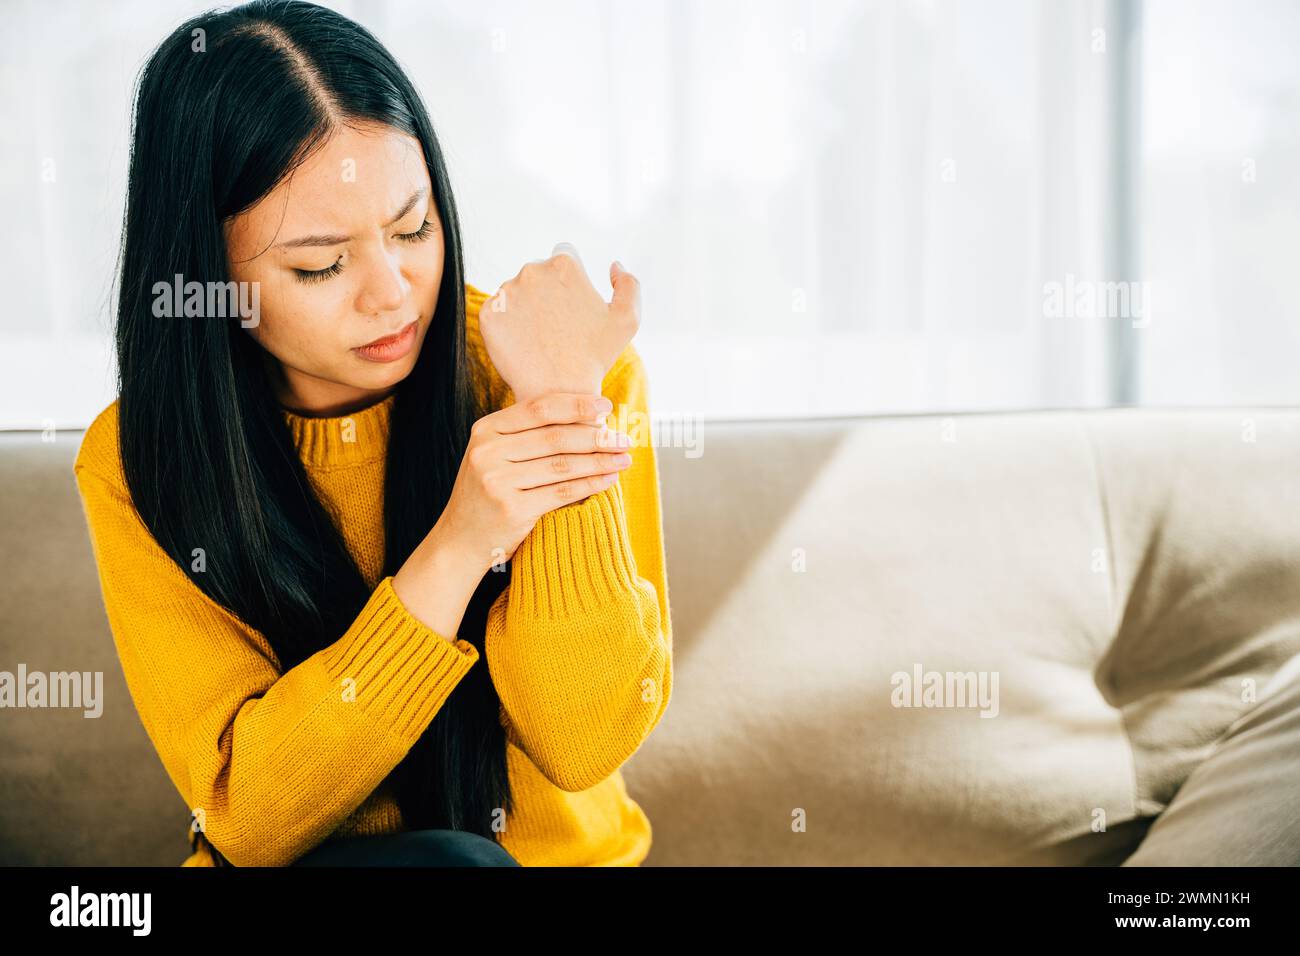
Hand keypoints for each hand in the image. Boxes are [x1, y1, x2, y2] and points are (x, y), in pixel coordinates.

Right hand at [430, 392, 635, 572]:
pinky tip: (609, 479)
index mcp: (485, 430)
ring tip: (624, 458)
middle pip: (555, 437)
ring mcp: (498, 482)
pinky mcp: (512, 509)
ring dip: (600, 460)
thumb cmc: (487, 493)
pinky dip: (590, 484)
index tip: (607, 405)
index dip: (576, 405)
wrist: (460, 540)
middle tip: (625, 437)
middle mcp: (488, 452)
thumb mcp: (493, 455)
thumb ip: (524, 434)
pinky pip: (562, 492)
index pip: (539, 409)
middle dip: (596, 436)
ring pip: (562, 465)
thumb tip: (583, 413)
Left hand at [478, 245, 640, 404]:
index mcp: (564, 265)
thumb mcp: (628, 320)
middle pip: (538, 273)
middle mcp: (532, 271)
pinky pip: (498, 312)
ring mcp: (506, 293)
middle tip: (557, 325)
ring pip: (516, 291)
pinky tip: (523, 343)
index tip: (571, 304)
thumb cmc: (595, 358)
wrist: (559, 394)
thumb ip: (629, 284)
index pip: (564, 256)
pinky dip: (508, 324)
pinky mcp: (489, 314)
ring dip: (525, 307)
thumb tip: (613, 266)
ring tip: (540, 336)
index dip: (571, 280)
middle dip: (547, 292)